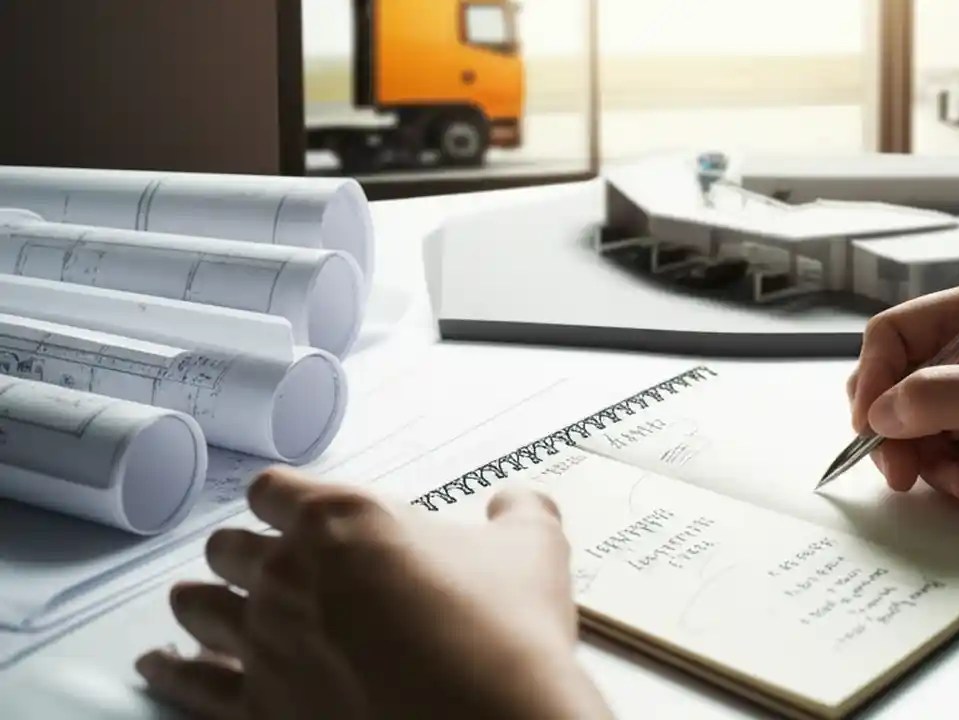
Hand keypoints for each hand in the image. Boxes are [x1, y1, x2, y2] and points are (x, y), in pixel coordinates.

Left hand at [138, 468, 611, 719]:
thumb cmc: (507, 634)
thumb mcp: (534, 551)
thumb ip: (521, 513)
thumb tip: (519, 503)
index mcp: (344, 520)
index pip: (274, 489)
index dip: (280, 497)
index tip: (288, 508)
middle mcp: (289, 575)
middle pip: (228, 548)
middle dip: (240, 552)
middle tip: (255, 561)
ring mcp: (266, 646)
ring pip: (199, 609)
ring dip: (199, 603)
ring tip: (195, 604)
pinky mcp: (259, 710)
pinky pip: (191, 686)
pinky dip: (171, 672)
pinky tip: (157, 666)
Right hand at [848, 282, 958, 511]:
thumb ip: (933, 398)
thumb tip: (876, 416)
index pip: (890, 336)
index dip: (871, 377)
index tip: (868, 424)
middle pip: (891, 385)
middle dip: (892, 430)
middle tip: (898, 470)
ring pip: (909, 427)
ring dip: (924, 460)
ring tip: (958, 482)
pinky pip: (937, 455)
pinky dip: (947, 474)